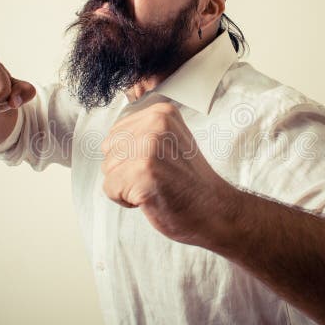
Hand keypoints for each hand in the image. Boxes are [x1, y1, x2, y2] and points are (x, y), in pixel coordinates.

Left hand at [100, 102, 238, 246]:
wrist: (216, 210)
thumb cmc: (189, 183)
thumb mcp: (170, 142)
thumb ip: (142, 134)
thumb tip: (110, 140)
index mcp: (161, 113)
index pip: (115, 133)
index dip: (129, 156)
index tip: (157, 164)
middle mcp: (155, 124)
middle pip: (108, 151)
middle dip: (125, 170)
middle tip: (158, 178)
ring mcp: (150, 147)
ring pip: (108, 170)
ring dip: (127, 186)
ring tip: (157, 186)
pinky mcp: (143, 172)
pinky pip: (110, 189)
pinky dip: (126, 200)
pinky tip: (151, 197)